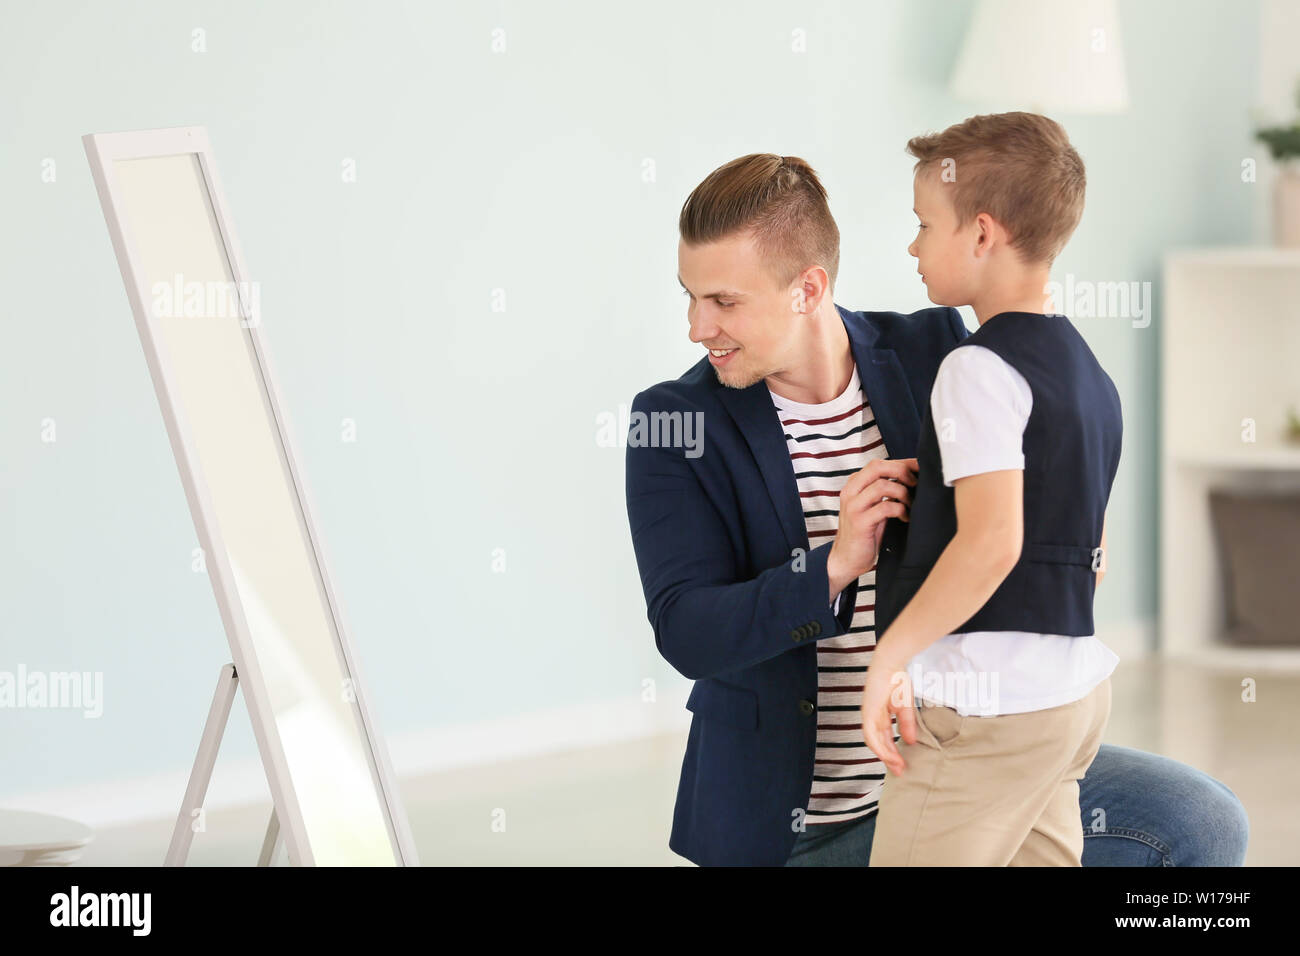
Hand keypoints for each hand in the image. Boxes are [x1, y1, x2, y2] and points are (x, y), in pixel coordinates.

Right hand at [828, 457, 917, 594]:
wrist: (846, 559)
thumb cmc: (865, 533)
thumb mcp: (873, 507)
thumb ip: (885, 491)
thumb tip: (912, 477)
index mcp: (854, 485)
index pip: (878, 464)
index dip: (901, 463)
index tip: (918, 468)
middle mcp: (851, 492)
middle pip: (877, 468)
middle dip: (901, 471)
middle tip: (915, 483)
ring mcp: (853, 507)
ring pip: (882, 486)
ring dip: (903, 493)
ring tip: (910, 504)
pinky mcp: (860, 522)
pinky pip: (884, 507)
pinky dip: (900, 510)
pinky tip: (905, 517)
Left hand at [860, 647, 918, 776]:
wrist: (891, 665)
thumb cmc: (897, 681)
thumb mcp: (905, 708)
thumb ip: (907, 725)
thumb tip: (910, 741)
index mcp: (880, 715)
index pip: (884, 738)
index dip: (892, 752)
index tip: (901, 764)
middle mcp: (872, 717)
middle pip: (879, 743)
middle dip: (889, 758)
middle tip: (899, 771)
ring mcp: (869, 715)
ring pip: (874, 742)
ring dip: (885, 756)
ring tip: (896, 766)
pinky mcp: (868, 712)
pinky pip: (871, 734)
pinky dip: (879, 746)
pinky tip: (887, 755)